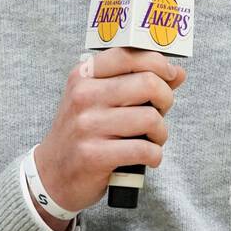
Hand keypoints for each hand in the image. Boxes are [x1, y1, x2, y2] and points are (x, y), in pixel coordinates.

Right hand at [31, 48, 185, 220]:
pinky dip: (154, 155)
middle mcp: (83, 96)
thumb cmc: (84, 133)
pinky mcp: (94, 155)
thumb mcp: (99, 100)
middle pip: (148, 83)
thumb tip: (178, 72)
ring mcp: (87, 126)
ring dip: (161, 132)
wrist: (52, 175)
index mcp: (84, 76)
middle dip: (166, 99)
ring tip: (152, 139)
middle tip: (160, 112)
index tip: (169, 75)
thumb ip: (136, 82)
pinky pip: (144, 149)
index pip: (129, 55)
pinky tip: (148, 157)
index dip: (158, 63)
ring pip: (150, 118)